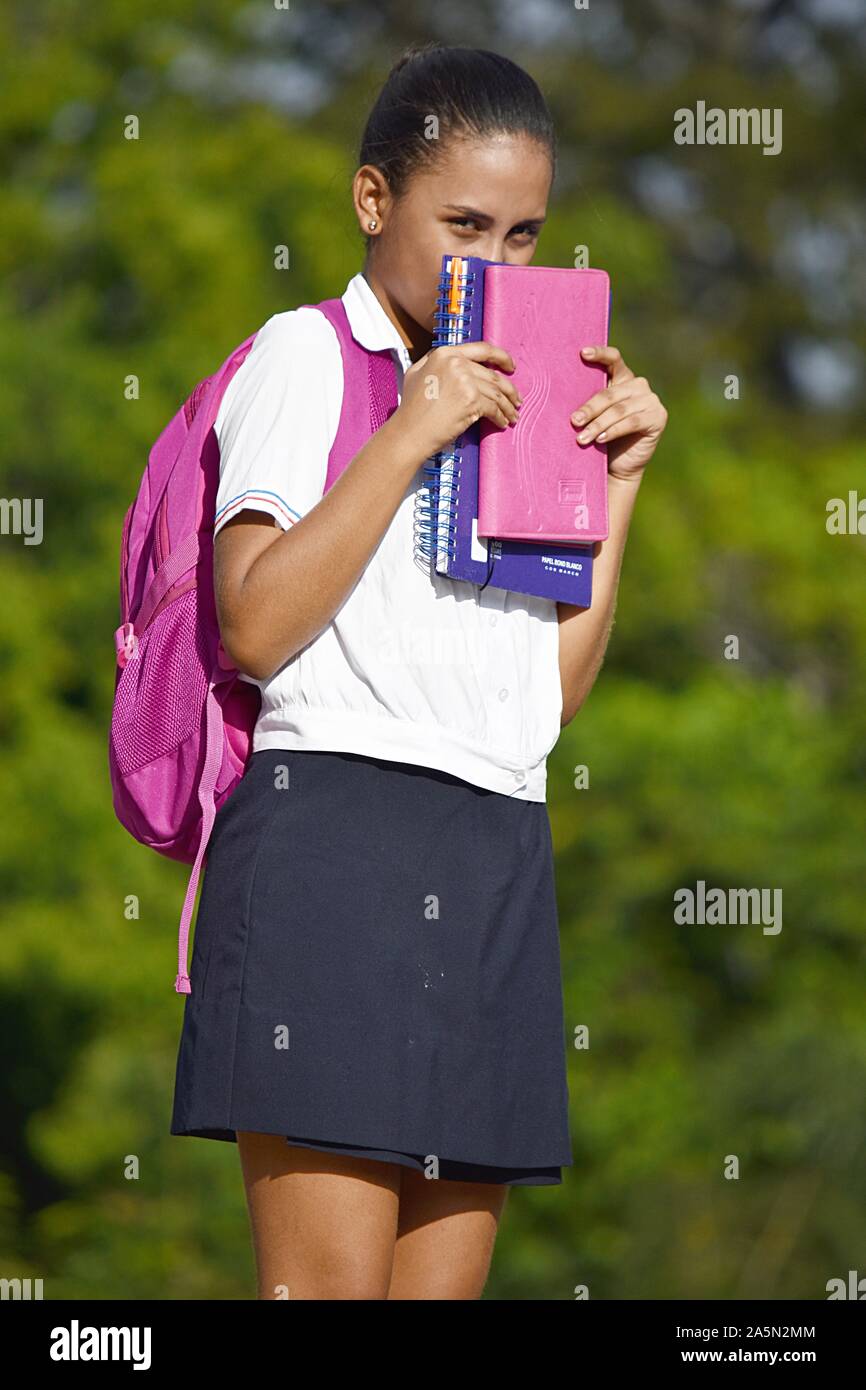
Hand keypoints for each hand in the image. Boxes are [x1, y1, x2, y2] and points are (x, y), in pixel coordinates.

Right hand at [395, 341, 521, 459]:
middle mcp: (457, 363)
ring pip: (497, 392)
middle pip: (493, 375)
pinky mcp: (472, 401)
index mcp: (445, 353)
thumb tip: (455, 361)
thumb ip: (436, 361)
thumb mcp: (418, 372)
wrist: (409, 432)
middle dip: (509, 390)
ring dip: (508, 406)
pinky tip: (502, 423)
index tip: (511, 368)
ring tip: (512, 415)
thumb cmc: (411, 408)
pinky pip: (493, 408)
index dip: (502, 357)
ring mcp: (465, 381)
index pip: (483, 349)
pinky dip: (500, 417)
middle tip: (516, 401)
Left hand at [571, 345, 667, 483]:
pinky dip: (613, 431)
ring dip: (598, 425)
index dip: (600, 354)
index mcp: (623, 377)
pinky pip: (631, 423)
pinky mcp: (658, 417)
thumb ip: (589, 401)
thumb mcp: (594, 416)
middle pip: (610, 393)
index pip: (613, 359)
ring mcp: (651, 400)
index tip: (582, 353)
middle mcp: (639, 385)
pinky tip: (600, 439)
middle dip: (590, 408)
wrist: (619, 465)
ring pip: (619, 410)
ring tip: (582, 438)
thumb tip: (562, 392)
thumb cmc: (602, 437)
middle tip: (574, 421)